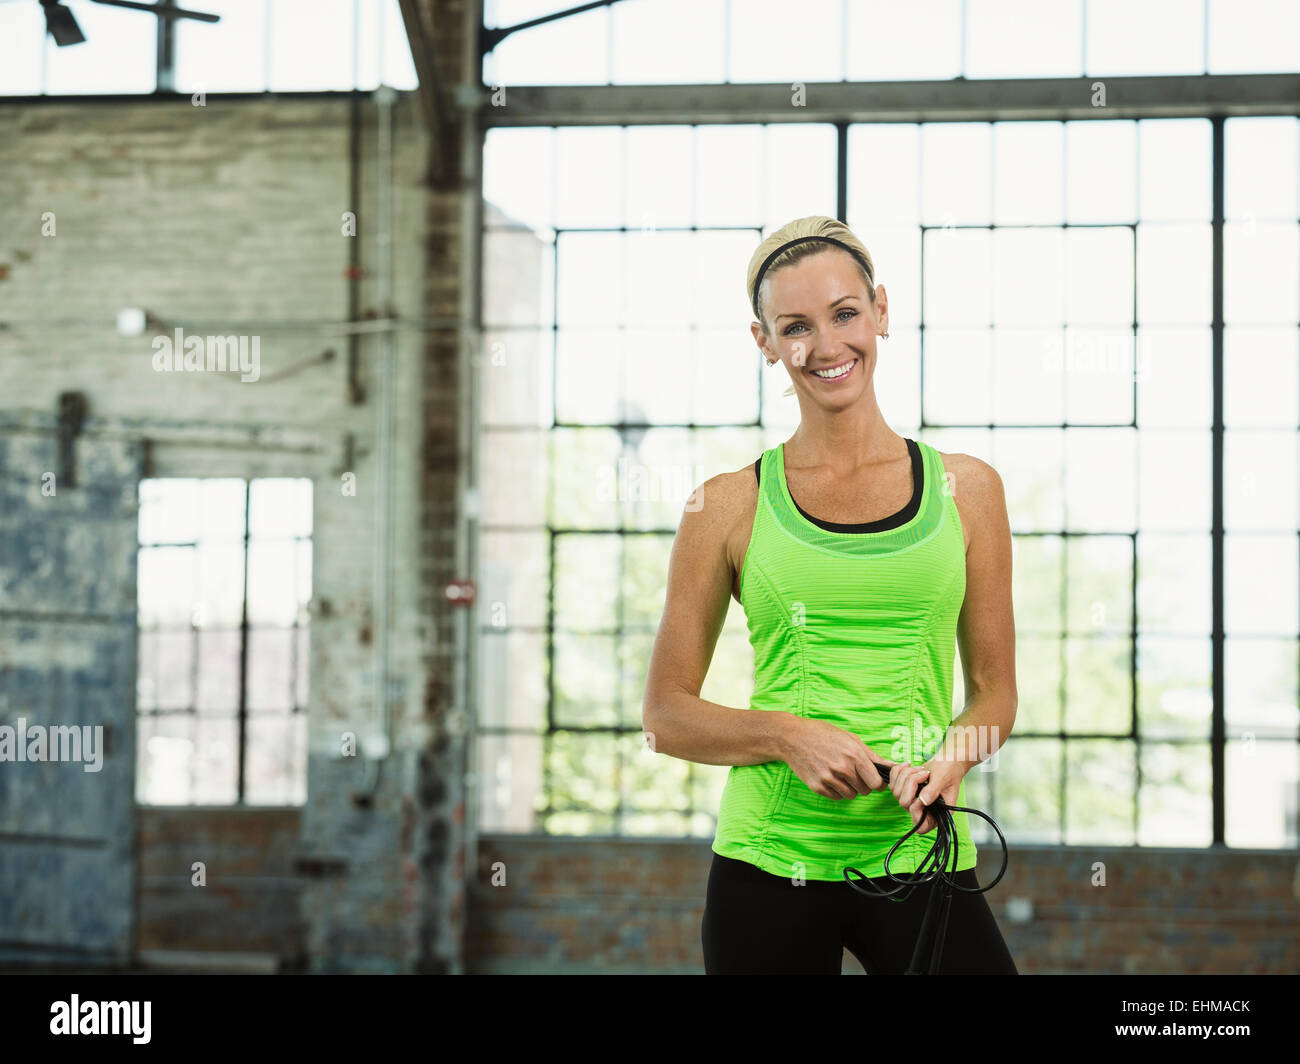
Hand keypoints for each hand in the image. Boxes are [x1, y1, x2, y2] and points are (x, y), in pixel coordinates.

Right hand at [782, 717, 899, 800]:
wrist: (793, 737)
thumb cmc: (823, 734)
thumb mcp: (850, 738)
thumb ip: (873, 755)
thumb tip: (895, 766)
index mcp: (854, 755)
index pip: (876, 783)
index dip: (877, 782)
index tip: (873, 778)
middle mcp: (842, 768)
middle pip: (865, 791)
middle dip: (863, 784)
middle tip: (854, 772)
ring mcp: (828, 779)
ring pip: (851, 796)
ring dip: (850, 788)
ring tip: (841, 774)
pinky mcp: (817, 787)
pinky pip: (836, 797)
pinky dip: (836, 791)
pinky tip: (830, 777)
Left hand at [889, 756, 967, 833]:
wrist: (946, 761)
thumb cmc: (950, 771)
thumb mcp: (944, 779)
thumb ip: (933, 790)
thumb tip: (923, 801)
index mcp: (937, 813)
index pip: (920, 826)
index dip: (916, 811)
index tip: (921, 795)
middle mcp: (923, 809)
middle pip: (904, 803)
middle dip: (911, 783)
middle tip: (924, 773)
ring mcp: (912, 799)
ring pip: (896, 791)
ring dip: (906, 775)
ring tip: (921, 769)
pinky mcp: (904, 789)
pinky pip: (892, 782)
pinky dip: (899, 771)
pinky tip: (910, 765)